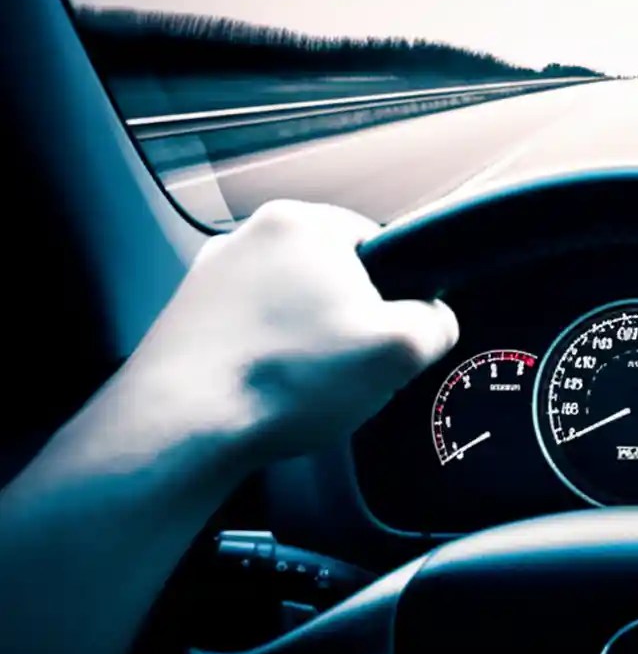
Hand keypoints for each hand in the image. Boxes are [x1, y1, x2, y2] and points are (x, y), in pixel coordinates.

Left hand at [116, 200, 456, 463]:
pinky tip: (269, 394)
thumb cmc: (283, 382)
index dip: (395, 297)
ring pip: (290, 308)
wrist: (183, 430)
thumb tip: (434, 319)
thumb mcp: (400, 350)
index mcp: (302, 223)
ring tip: (302, 387)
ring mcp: (211, 276)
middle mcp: (248, 236)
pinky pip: (252, 334)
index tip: (385, 336)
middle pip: (332, 278)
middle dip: (346, 322)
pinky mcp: (188, 317)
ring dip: (305, 344)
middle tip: (346, 369)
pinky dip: (267, 360)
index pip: (379, 244)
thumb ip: (436, 322)